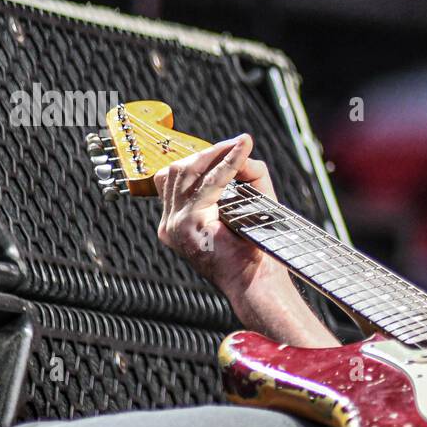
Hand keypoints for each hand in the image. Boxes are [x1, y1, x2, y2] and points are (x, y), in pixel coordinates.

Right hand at [154, 133, 283, 295]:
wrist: (255, 282)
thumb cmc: (254, 253)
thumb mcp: (249, 206)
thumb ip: (247, 176)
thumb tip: (244, 150)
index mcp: (178, 222)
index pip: (176, 179)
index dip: (201, 159)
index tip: (228, 147)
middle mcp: (171, 224)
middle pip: (178, 171)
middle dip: (208, 153)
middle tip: (236, 144)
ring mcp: (175, 225)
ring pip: (189, 173)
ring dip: (217, 155)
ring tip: (241, 145)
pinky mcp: (188, 224)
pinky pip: (208, 184)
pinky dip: (227, 164)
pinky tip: (241, 151)